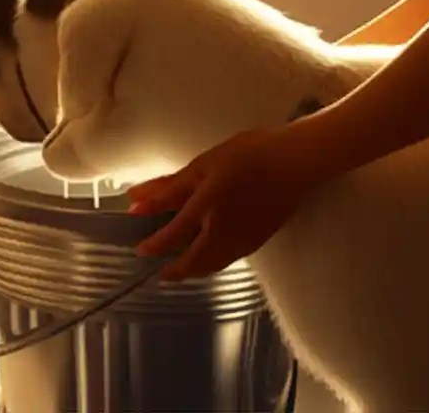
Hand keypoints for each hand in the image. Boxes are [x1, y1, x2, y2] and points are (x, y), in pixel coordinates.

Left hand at [127, 124, 326, 281]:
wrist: (295, 162)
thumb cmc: (247, 155)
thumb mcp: (202, 165)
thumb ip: (167, 187)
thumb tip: (134, 201)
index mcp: (205, 208)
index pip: (171, 236)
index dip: (153, 246)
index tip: (139, 250)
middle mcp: (222, 232)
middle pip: (193, 262)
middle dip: (175, 271)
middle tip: (160, 273)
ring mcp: (242, 240)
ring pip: (212, 265)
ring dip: (194, 270)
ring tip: (182, 268)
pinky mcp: (258, 242)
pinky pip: (228, 260)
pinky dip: (212, 264)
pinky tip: (209, 256)